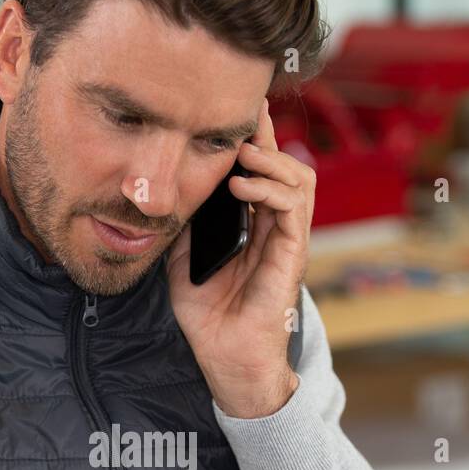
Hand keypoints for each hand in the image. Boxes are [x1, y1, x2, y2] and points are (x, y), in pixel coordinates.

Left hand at [165, 96, 314, 417]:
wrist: (227, 359)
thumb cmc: (209, 319)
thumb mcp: (182, 263)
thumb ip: (183, 230)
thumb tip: (170, 197)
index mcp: (253, 227)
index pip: (259, 172)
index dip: (251, 139)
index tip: (234, 110)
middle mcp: (275, 229)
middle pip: (283, 165)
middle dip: (266, 135)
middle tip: (244, 112)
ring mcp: (287, 240)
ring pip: (298, 179)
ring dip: (270, 158)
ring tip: (241, 152)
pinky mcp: (292, 254)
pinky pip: (293, 208)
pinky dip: (270, 189)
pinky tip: (242, 185)